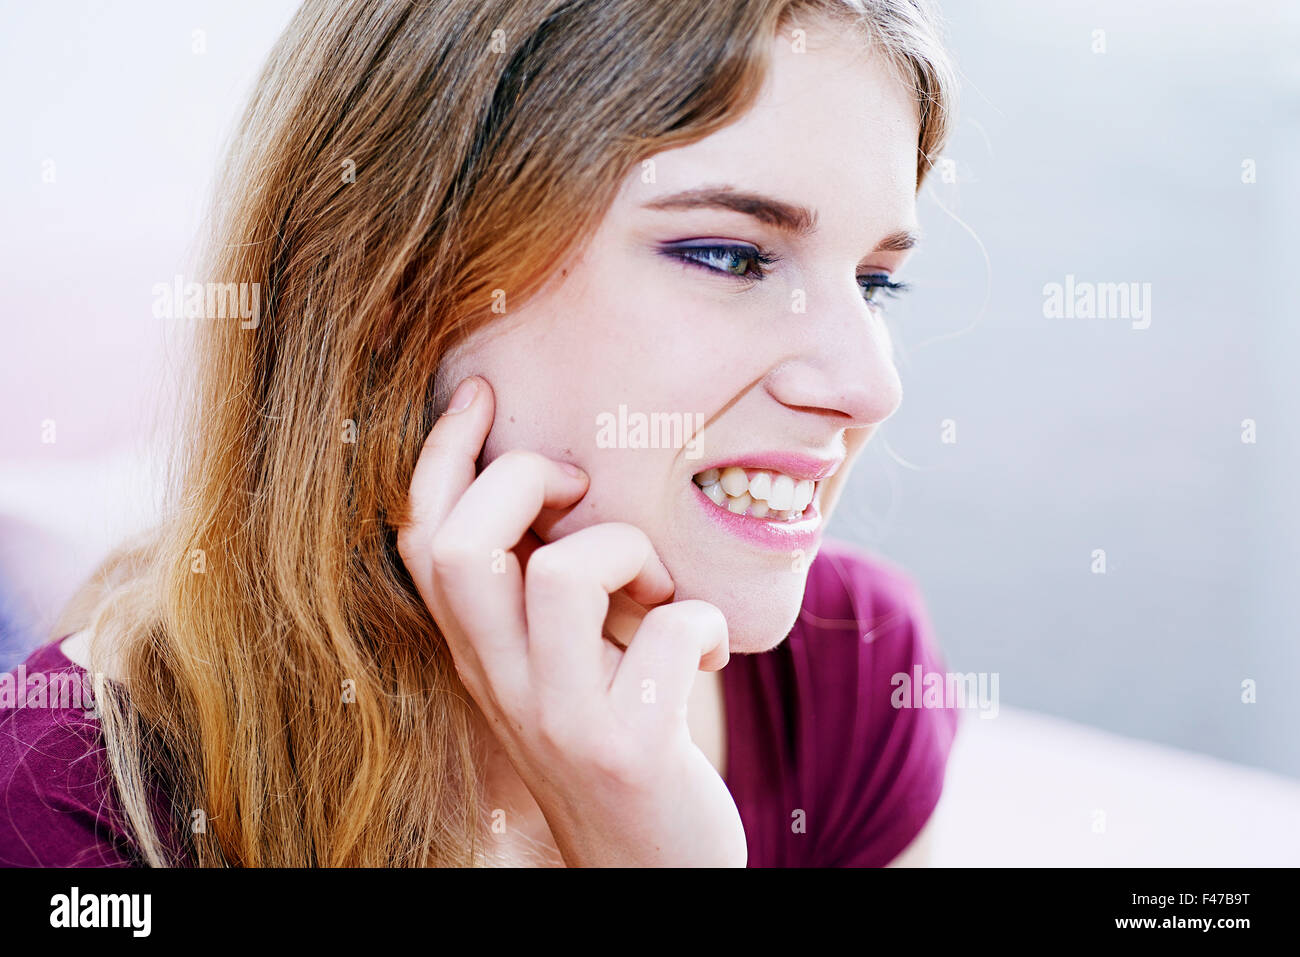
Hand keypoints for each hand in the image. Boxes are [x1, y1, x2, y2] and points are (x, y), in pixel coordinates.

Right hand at [397, 375, 746, 866]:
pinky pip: (671, 634)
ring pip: (561, 575)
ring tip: (655, 591)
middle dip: (520, 479)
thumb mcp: (560, 668)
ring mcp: (561, 720)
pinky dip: (704, 621)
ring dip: (626, 552)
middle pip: (463, 546)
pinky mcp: (631, 750)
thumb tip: (568, 484)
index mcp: (480, 653)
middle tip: (581, 489)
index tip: (479, 394)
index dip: (441, 455)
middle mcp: (501, 685)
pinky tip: (709, 649)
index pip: (423, 538)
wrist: (651, 867)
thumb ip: (544, 596)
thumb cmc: (618, 740)